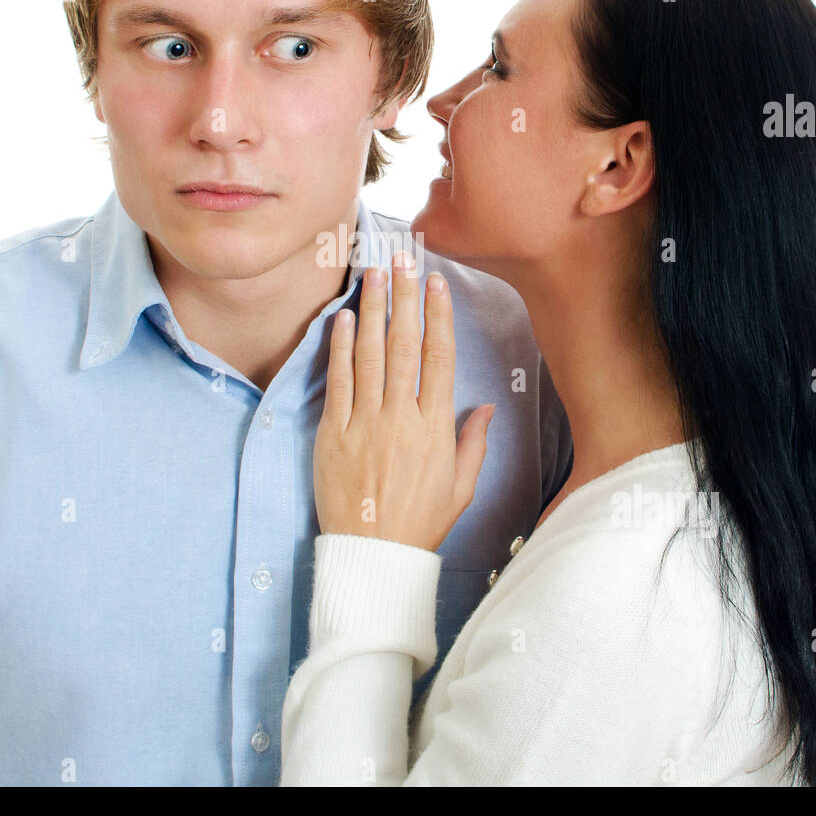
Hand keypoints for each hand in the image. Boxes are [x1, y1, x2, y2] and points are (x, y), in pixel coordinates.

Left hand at [313, 251, 493, 551]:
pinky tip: (341, 318)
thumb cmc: (419, 524)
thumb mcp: (461, 487)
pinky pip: (337, 382)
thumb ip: (472, 443)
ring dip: (371, 310)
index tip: (435, 283)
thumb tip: (484, 407)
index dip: (437, 315)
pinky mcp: (332, 434)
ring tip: (372, 274)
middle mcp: (400, 418)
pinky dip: (338, 348)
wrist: (372, 555)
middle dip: (404, 297)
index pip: (439, 358)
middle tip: (403, 259)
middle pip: (403, 345)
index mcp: (434, 428)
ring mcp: (364, 423)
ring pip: (368, 355)